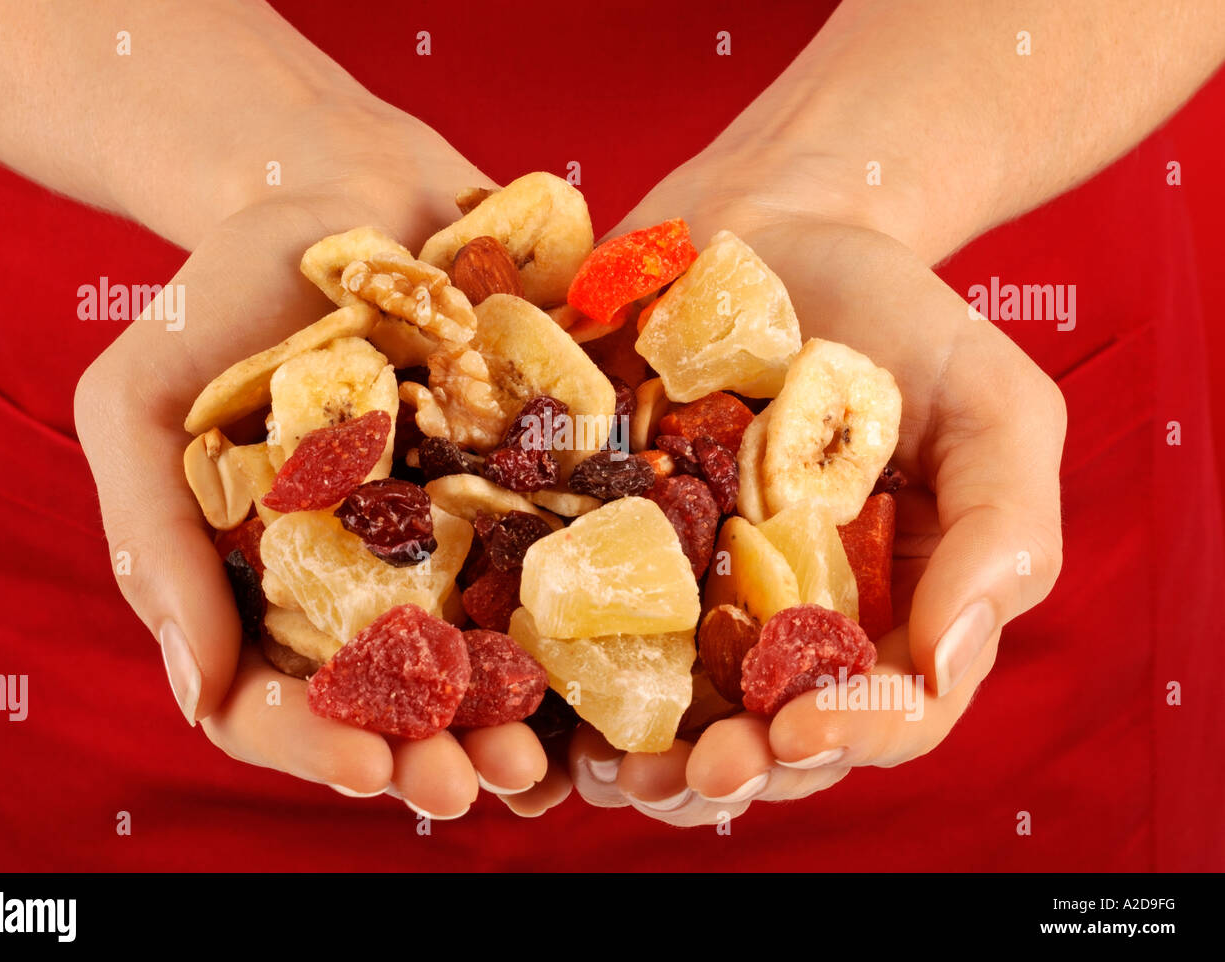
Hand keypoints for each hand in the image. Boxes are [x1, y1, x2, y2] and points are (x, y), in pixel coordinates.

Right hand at [74, 117, 555, 818]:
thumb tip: (196, 688)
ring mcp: (456, 541)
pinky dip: (584, 628)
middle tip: (475, 786)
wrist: (344, 189)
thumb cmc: (226, 297)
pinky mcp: (532, 489)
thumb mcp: (142, 404)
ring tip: (543, 759)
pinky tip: (612, 664)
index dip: (317, 743)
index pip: (279, 701)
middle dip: (432, 758)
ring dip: (513, 724)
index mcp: (270, 585)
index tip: (368, 763)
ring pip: (487, 664)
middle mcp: (367, 583)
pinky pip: (564, 570)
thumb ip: (153, 539)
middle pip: (397, 706)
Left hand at [567, 167, 1065, 825]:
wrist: (769, 225)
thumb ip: (1002, 531)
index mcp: (889, 605)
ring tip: (606, 767)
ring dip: (645, 756)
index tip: (795, 732)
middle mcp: (791, 620)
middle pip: (773, 734)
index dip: (848, 736)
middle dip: (732, 769)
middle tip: (687, 774)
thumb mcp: (991, 405)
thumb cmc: (895, 315)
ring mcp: (698, 591)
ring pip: (678, 710)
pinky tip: (540, 700)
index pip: (888, 708)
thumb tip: (946, 664)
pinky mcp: (614, 547)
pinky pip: (591, 631)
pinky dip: (568, 679)